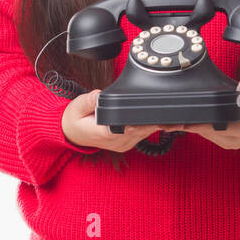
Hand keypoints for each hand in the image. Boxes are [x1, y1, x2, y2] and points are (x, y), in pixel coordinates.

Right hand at [61, 89, 185, 152]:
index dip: (143, 120)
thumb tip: (98, 95)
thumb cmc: (74, 120)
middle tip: (167, 106)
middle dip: (153, 118)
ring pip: (145, 132)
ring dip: (153, 122)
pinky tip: (156, 116)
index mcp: (106, 134)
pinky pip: (142, 134)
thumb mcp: (76, 106)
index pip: (130, 128)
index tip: (153, 111)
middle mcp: (118, 141)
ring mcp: (124, 144)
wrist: (71, 133)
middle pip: (142, 129)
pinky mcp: (127, 143)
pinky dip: (148, 125)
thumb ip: (88, 101)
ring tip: (166, 110)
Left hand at [170, 79, 239, 149]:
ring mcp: (229, 144)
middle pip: (201, 132)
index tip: (173, 122)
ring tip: (167, 122)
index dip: (190, 125)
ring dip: (188, 128)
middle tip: (160, 121)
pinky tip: (186, 122)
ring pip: (203, 134)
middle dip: (182, 126)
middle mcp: (232, 141)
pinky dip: (197, 128)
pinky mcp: (227, 142)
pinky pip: (208, 135)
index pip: (209, 128)